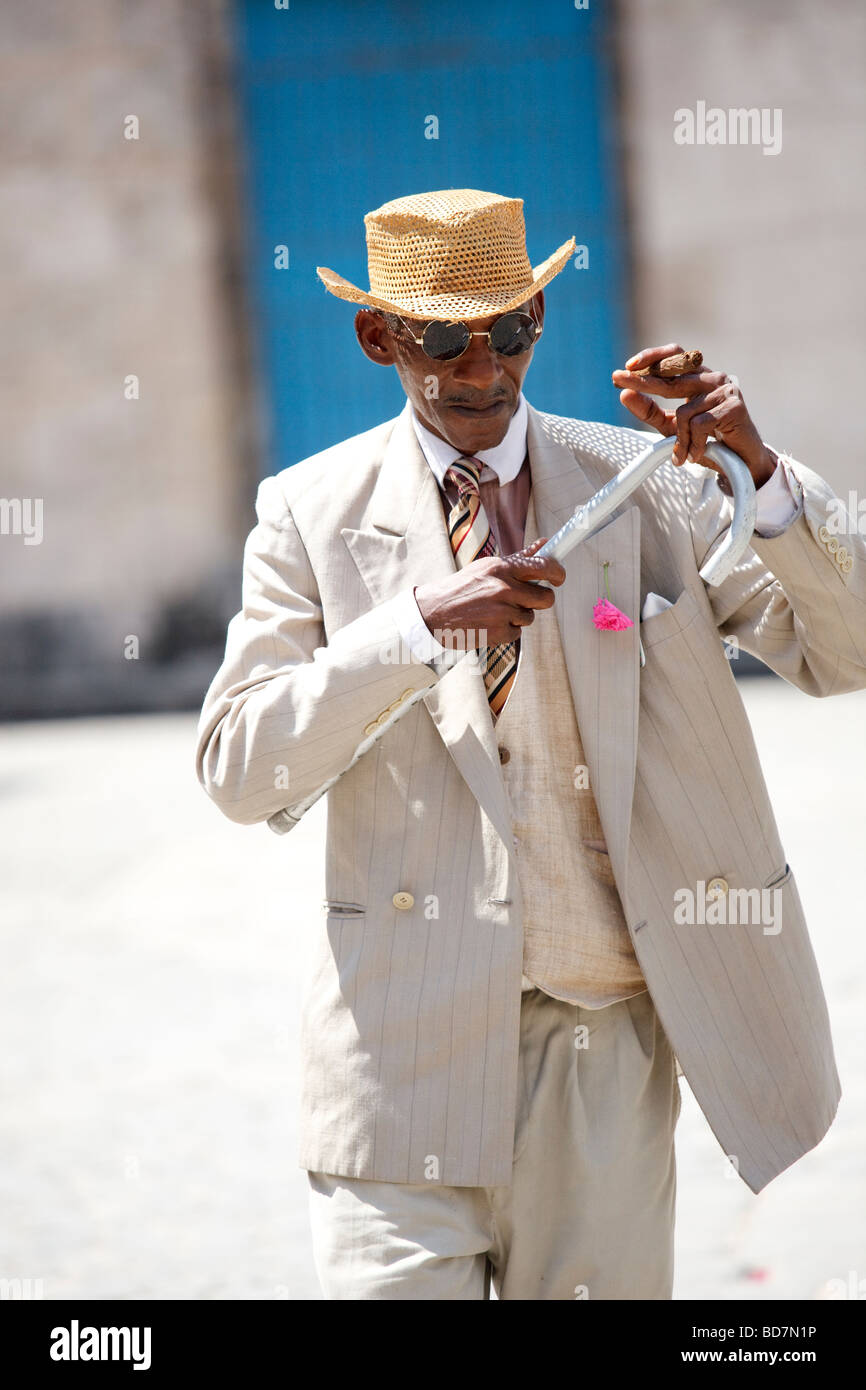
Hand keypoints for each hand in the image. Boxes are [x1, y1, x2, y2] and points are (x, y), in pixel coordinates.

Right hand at [414, 538, 565, 647]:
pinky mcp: (499, 632)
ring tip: (497, 610)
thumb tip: (544, 543)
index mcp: (502, 568)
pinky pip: (518, 632)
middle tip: (530, 598)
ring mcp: (502, 612)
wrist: (435, 612)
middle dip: (541, 599)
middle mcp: (504, 589)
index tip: (558, 577)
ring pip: (530, 616)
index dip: (558, 573)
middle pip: (546, 598)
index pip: (544, 566)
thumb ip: (519, 559)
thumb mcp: (487, 567)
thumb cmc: (463, 587)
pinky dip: (507, 629)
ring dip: (519, 615)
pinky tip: (490, 622)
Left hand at [612, 343, 776, 486]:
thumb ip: (650, 412)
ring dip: (680, 438)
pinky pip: (699, 425)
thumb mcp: (673, 427)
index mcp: (699, 378)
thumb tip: (624, 394)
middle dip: (643, 380)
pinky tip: (697, 454)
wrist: (741, 463)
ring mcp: (725, 390)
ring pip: (683, 411)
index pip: (674, 356)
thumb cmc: (708, 441)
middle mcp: (713, 378)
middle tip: (618, 379)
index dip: (651, 357)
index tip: (627, 366)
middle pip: (672, 375)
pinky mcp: (734, 406)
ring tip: (684, 454)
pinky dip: (693, 443)